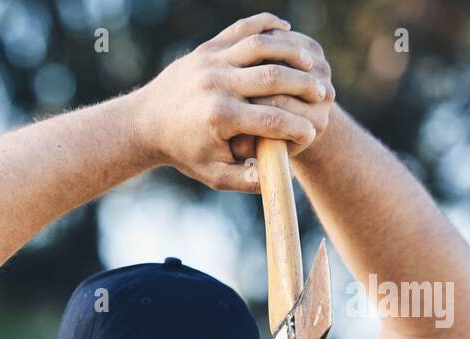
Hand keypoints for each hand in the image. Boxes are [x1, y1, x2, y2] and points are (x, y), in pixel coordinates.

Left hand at [131, 13, 334, 191]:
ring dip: (292, 52)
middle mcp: (216, 85)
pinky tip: (287, 32)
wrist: (145, 122)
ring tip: (311, 63)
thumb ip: (244, 181)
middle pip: (273, 77)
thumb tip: (276, 180)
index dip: (298, 128)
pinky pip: (244, 28)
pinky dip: (268, 26)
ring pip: (261, 46)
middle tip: (324, 94)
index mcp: (220, 118)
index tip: (312, 133)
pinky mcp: (207, 48)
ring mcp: (210, 61)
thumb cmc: (183, 152)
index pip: (272, 120)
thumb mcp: (211, 174)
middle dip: (305, 85)